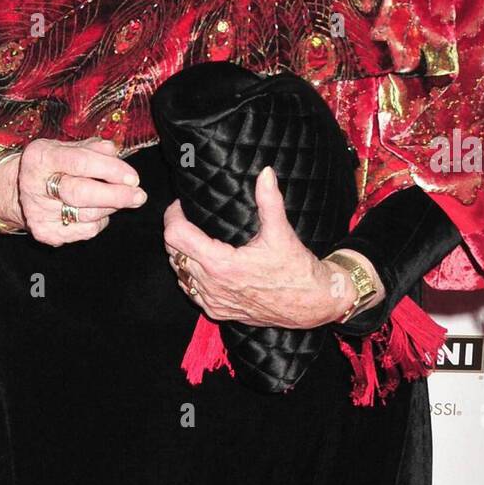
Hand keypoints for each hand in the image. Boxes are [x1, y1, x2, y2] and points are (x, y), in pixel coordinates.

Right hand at [16, 136, 146, 245]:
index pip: (81, 162)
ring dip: (111, 207)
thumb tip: (115, 153)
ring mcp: (38, 212)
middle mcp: (35, 185)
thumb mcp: (68, 147)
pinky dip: (100, 221)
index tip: (133, 177)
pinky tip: (98, 210)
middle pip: (81, 193)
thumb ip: (93, 148)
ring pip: (87, 214)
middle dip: (116, 195)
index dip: (110, 170)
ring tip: (120, 198)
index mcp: (41, 157)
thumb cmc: (53, 164)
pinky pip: (85, 231)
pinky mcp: (45, 233)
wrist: (21, 189)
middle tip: (139, 195)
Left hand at [162, 164, 358, 329]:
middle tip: (187, 216)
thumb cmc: (296, 269)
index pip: (176, 236)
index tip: (181, 205)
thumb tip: (265, 172)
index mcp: (221, 265)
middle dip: (175, 232)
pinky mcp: (218, 312)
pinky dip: (190, 275)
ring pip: (179, 274)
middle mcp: (212, 286)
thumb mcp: (281, 232)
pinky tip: (202, 263)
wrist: (310, 303)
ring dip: (181, 254)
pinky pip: (191, 291)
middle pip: (173, 253)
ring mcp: (213, 302)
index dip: (173, 216)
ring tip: (194, 236)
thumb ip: (269, 200)